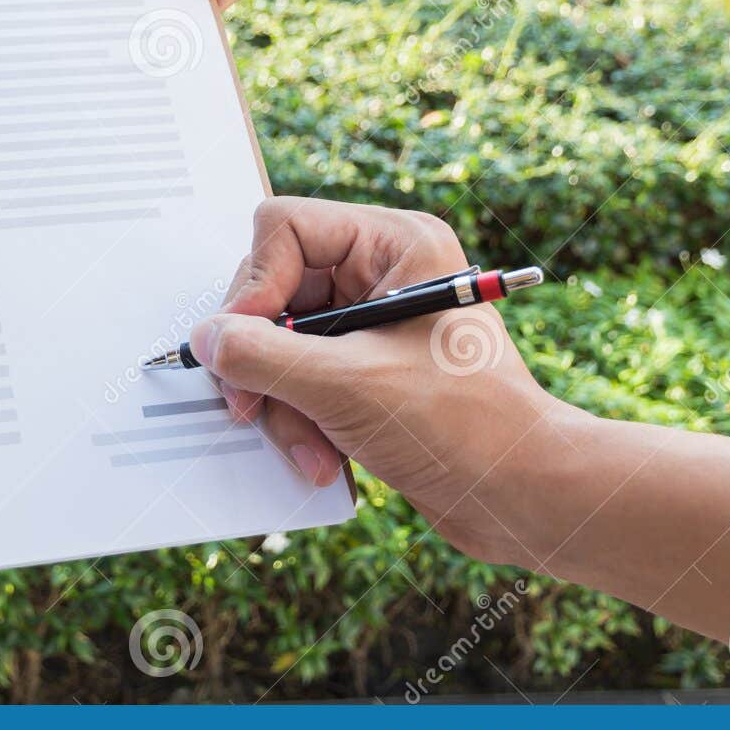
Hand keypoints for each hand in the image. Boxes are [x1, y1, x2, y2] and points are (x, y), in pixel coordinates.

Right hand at [191, 197, 578, 562]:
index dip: (253, 285)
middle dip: (263, 360)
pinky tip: (324, 457)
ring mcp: (371, 323)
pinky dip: (299, 419)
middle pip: (272, 290)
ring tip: (310, 449)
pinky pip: (299, 378)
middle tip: (254, 405)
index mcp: (396, 245)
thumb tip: (204, 338)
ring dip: (281, 403)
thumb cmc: (464, 429)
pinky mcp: (364, 369)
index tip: (241, 344)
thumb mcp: (346, 387)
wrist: (524, 500)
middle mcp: (382, 273)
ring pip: (278, 342)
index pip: (285, 230)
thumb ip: (261, 356)